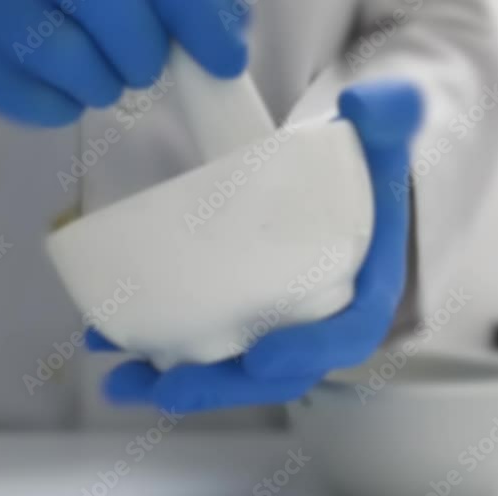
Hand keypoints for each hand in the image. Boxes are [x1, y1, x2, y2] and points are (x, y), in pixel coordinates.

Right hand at [0, 0, 248, 126]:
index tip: (226, 51)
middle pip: (126, 22)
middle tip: (140, 58)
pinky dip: (61, 98)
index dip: (199, 13)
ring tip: (69, 50)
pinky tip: (30, 66)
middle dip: (147, 53)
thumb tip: (227, 30)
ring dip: (103, 78)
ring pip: (94, 78)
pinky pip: (53, 108)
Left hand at [87, 81, 423, 412]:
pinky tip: (107, 339)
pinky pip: (205, 348)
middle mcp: (324, 318)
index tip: (262, 360)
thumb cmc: (361, 161)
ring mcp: (280, 324)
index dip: (309, 353)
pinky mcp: (244, 317)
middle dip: (222, 388)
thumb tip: (366, 104)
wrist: (337, 173)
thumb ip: (390, 113)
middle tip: (167, 387)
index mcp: (367, 285)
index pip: (348, 332)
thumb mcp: (383, 133)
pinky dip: (156, 351)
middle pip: (279, 372)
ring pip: (233, 371)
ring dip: (175, 383)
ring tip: (119, 380)